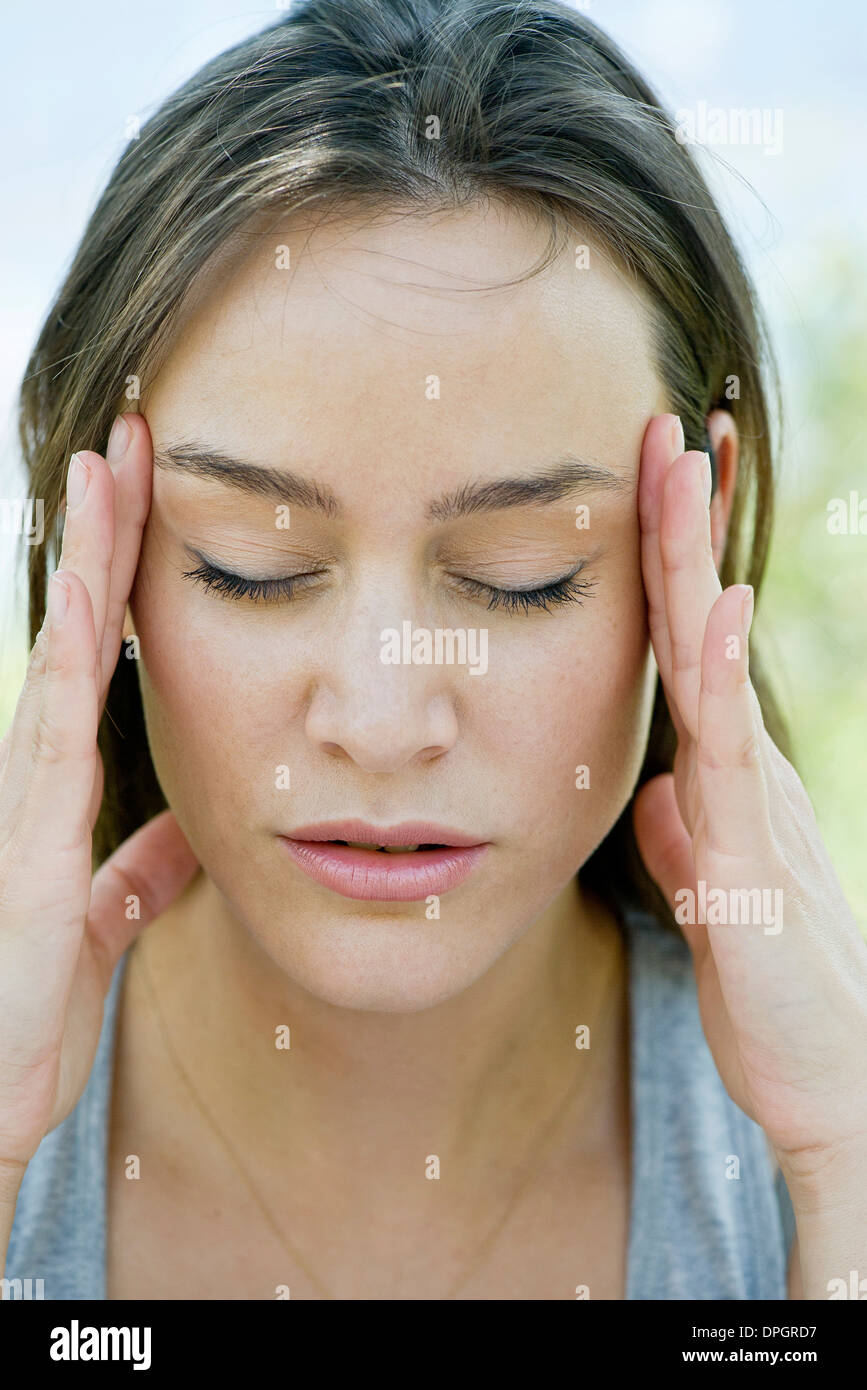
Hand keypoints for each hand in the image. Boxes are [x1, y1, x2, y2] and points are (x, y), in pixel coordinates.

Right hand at [0, 413, 198, 1175]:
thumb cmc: (35, 1005)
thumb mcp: (112, 919)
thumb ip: (145, 868)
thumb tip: (188, 836)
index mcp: (64, 784)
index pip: (99, 654)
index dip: (124, 575)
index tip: (151, 497)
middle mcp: (39, 769)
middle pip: (78, 625)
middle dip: (106, 532)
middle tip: (131, 437)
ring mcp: (27, 792)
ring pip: (61, 648)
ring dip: (87, 558)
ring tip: (106, 467)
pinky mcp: (33, 831)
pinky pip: (54, 721)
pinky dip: (68, 650)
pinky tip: (86, 587)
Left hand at [632, 413, 866, 1192]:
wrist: (823, 1072)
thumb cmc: (765, 981)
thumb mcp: (704, 891)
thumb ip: (677, 833)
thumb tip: (648, 793)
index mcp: (718, 769)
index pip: (682, 642)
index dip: (668, 558)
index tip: (655, 475)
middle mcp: (738, 764)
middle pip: (698, 621)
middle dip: (684, 522)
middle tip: (676, 426)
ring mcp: (748, 798)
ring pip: (709, 658)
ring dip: (695, 560)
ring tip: (686, 467)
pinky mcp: (750, 852)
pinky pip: (729, 748)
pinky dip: (720, 672)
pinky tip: (720, 605)